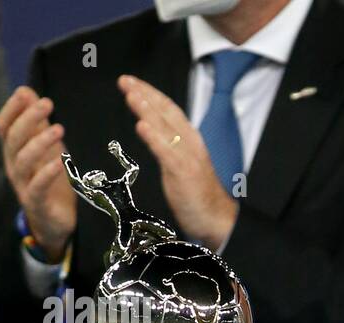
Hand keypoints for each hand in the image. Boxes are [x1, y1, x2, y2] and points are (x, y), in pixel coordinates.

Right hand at [0, 86, 75, 259]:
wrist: (54, 224)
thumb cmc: (51, 182)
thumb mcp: (46, 150)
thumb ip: (38, 125)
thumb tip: (29, 93)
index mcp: (14, 151)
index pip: (5, 126)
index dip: (12, 108)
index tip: (25, 92)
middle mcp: (14, 166)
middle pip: (13, 139)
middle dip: (28, 119)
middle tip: (47, 103)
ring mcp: (23, 185)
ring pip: (23, 160)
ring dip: (40, 142)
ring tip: (58, 129)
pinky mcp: (37, 203)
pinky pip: (37, 186)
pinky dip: (47, 173)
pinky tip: (59, 161)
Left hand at [119, 74, 237, 249]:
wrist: (219, 220)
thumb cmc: (199, 197)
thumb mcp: (182, 166)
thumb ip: (168, 148)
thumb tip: (151, 132)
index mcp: (190, 141)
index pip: (169, 111)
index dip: (151, 94)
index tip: (132, 83)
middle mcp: (190, 144)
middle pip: (166, 113)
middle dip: (145, 94)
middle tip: (124, 80)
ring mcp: (187, 157)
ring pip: (165, 128)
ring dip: (147, 109)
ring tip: (131, 95)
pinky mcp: (184, 173)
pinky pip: (167, 152)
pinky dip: (154, 137)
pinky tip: (142, 126)